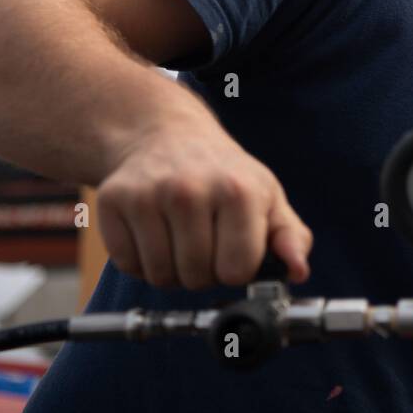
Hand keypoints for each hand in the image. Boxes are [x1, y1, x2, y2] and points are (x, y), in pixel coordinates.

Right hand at [95, 122, 311, 288]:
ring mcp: (148, 194)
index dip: (237, 269)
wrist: (166, 135)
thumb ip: (290, 237)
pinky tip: (153, 233)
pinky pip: (128, 264)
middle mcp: (191, 190)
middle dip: (204, 272)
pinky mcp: (113, 200)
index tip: (234, 249)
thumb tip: (299, 270)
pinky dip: (140, 261)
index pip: (237, 271)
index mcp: (238, 191)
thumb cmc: (224, 174)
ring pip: (161, 276)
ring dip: (172, 270)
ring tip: (180, 238)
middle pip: (197, 278)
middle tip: (205, 242)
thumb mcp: (267, 197)